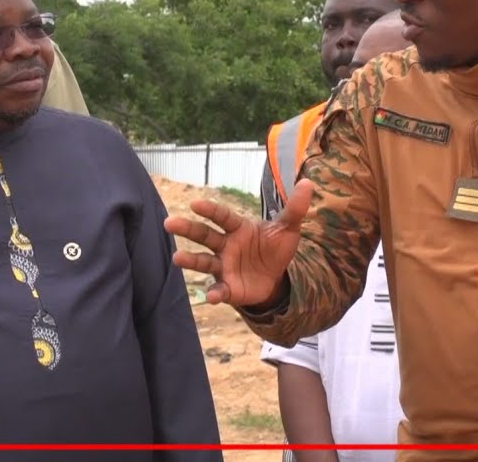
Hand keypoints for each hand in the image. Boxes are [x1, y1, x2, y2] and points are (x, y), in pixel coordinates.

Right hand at [163, 178, 314, 305]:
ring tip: (176, 259)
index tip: (195, 203)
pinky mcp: (229, 287)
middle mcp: (226, 246)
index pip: (222, 217)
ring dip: (191, 261)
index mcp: (239, 228)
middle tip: (169, 223)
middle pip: (204, 235)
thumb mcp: (288, 228)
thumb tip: (308, 183)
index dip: (210, 210)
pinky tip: (212, 296)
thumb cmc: (275, 248)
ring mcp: (225, 267)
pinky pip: (219, 289)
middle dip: (187, 229)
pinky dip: (215, 292)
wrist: (278, 278)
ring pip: (204, 262)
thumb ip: (295, 208)